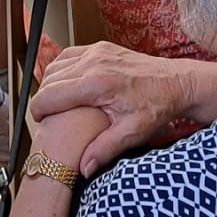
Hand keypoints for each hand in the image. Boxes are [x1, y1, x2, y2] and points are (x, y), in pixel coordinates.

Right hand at [30, 43, 216, 174]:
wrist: (177, 82)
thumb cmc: (157, 107)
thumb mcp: (133, 132)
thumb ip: (105, 149)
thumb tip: (83, 169)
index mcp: (97, 84)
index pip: (51, 95)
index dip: (38, 110)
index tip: (38, 123)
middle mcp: (94, 62)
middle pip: (50, 79)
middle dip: (43, 98)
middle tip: (46, 117)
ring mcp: (97, 51)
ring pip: (56, 64)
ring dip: (50, 82)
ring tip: (54, 103)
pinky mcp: (101, 47)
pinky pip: (70, 54)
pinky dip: (62, 69)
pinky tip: (66, 85)